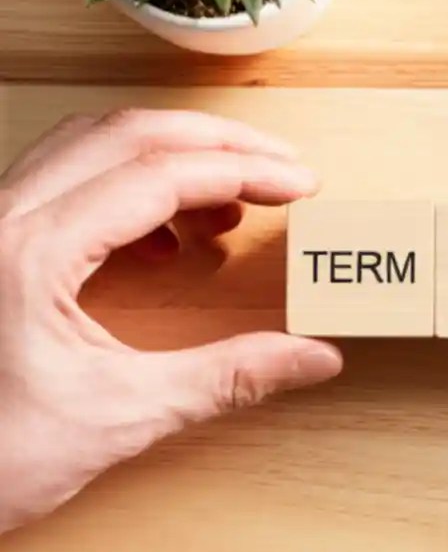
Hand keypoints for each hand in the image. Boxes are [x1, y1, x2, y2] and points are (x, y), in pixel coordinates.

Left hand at [0, 109, 341, 533]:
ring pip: (93, 146)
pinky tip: (162, 242)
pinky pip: (66, 179)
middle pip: (129, 134)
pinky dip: (129, 189)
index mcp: (33, 251)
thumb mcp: (120, 417)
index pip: (162, 175)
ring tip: (232, 198)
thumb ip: (226, 379)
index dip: (244, 171)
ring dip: (173, 157)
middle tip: (281, 166)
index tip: (301, 186)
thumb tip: (311, 358)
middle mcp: (3, 219)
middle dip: (218, 143)